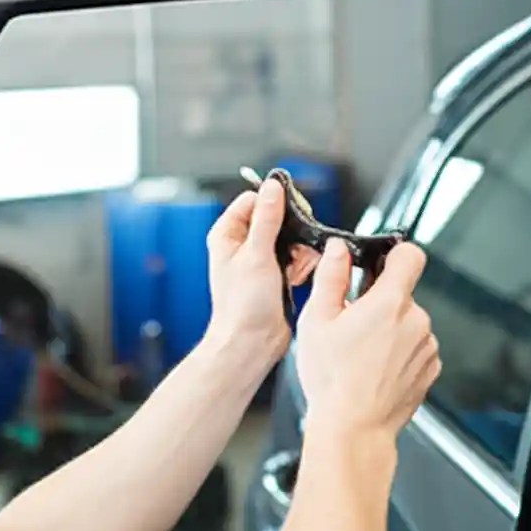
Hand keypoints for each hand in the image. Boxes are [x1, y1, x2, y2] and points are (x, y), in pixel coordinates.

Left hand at [205, 179, 320, 361]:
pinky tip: (298, 278)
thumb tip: (272, 187)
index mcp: (228, 234)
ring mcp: (259, 260)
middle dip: (293, 231)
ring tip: (295, 268)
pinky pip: (296, 258)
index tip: (292, 210)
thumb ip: (267, 218)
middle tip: (296, 245)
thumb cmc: (242, 307)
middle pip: (276, 217)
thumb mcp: (256, 254)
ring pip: (290, 238)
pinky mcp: (275, 274)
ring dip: (300, 251)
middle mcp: (242, 245)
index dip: (275, 201)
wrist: (251, 343)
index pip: (254, 199)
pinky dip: (302, 265)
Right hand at [295, 239, 439, 436]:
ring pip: (408, 322)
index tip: (378, 265)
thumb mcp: (316, 321)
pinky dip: (399, 352)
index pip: (410, 255)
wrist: (353, 429)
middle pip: (402, 293)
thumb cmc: (332, 381)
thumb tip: (339, 249)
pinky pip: (416, 347)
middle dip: (380, 301)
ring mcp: (427, 347)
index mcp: (390, 303)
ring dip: (390, 329)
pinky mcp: (430, 369)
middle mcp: (416, 321)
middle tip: (352, 324)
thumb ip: (331, 276)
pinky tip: (375, 369)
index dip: (393, 254)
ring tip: (361, 353)